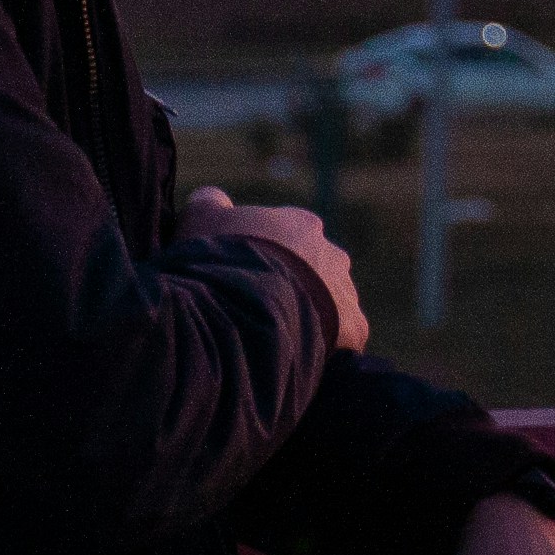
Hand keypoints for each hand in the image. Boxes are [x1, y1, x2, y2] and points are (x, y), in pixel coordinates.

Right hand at [183, 186, 366, 350]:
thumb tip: (212, 197)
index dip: (266, 254)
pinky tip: (305, 357)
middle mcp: (331, 252)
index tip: (247, 272)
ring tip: (283, 337)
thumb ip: (209, 204)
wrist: (244, 306)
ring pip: (334, 303)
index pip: (288, 235)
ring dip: (314, 315)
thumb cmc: (221, 259)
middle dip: (294, 285)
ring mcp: (346, 289)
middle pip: (315, 268)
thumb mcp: (200, 220)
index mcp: (300, 223)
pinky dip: (330, 347)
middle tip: (264, 308)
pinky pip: (347, 338)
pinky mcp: (355, 326)